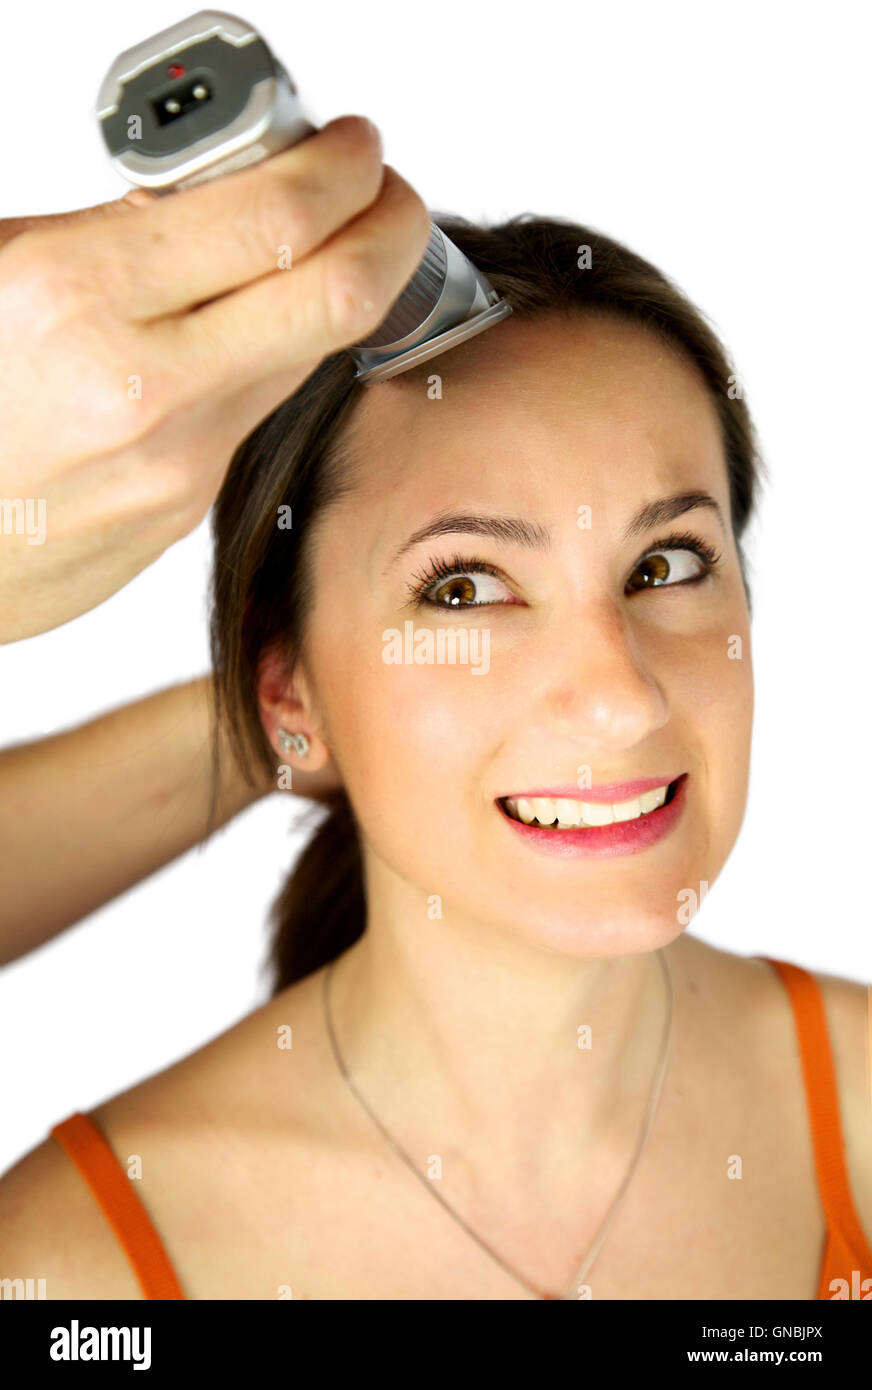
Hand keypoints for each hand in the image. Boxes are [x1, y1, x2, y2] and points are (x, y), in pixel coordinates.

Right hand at [0, 116, 430, 641]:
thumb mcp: (6, 269)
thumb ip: (117, 230)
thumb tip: (218, 189)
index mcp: (79, 298)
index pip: (277, 220)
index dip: (344, 170)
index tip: (356, 148)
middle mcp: (141, 387)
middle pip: (339, 297)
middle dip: (391, 228)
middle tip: (387, 196)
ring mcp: (176, 460)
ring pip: (312, 355)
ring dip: (344, 289)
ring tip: (327, 249)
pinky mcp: (188, 508)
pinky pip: (263, 410)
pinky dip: (284, 352)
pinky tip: (261, 326)